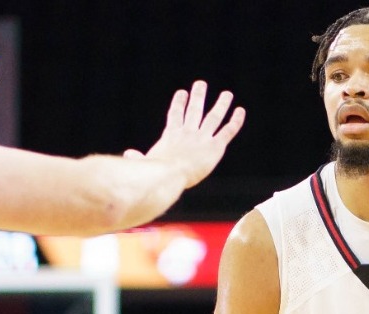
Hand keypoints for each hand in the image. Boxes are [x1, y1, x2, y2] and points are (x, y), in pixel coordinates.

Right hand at [125, 80, 244, 188]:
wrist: (171, 174)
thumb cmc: (156, 172)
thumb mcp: (146, 164)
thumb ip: (139, 158)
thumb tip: (128, 155)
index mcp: (171, 135)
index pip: (175, 116)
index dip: (178, 104)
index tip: (181, 93)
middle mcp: (188, 133)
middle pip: (194, 110)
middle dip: (197, 97)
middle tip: (200, 84)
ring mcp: (202, 138)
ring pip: (214, 117)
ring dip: (221, 104)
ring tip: (227, 94)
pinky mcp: (215, 146)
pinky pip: (228, 131)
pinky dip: (235, 120)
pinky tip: (240, 111)